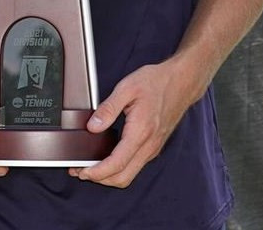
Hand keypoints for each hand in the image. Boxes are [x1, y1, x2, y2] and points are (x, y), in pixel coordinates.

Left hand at [71, 60, 202, 187]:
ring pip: (129, 174)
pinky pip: (135, 166)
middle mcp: (149, 145)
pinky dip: (119, 168)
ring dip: (109, 176)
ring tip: (90, 166)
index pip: (117, 164)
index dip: (96, 172)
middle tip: (80, 171)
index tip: (81, 171)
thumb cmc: (157, 82)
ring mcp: (152, 148)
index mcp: (141, 132)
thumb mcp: (127, 88)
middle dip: (100, 179)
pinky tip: (107, 158)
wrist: (182, 82)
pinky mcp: (153, 146)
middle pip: (123, 178)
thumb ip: (108, 109)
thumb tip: (92, 127)